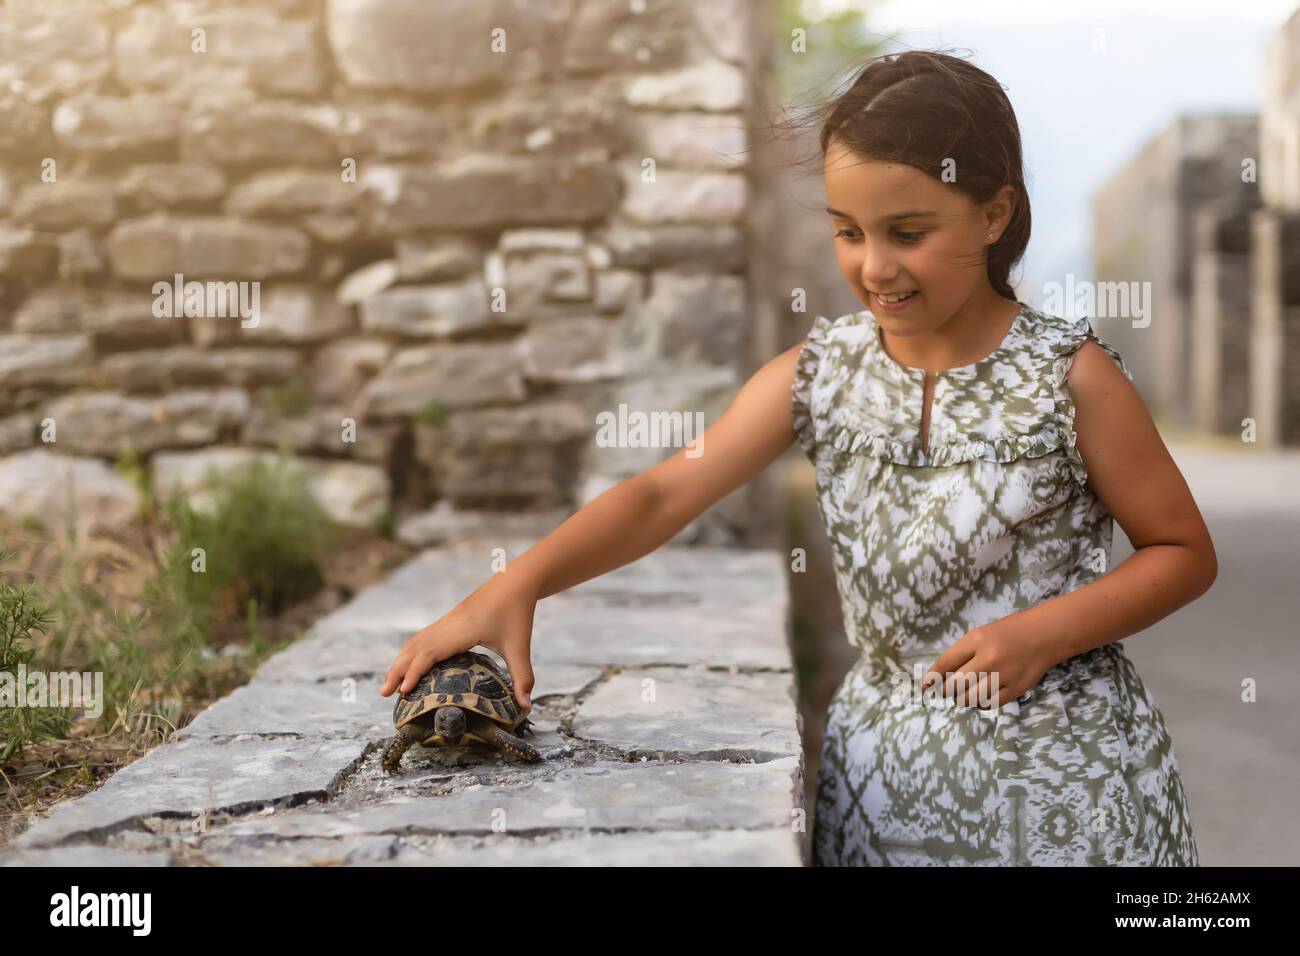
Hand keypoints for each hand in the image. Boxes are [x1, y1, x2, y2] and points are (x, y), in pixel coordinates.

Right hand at [379, 580, 537, 708]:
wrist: (516, 581)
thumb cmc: (518, 613)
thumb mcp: (520, 647)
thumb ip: (522, 677)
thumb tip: (526, 706)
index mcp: (462, 631)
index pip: (430, 653)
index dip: (414, 672)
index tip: (402, 691)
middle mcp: (448, 625)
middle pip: (414, 648)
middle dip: (397, 670)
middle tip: (384, 694)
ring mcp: (447, 621)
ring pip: (416, 641)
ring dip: (401, 661)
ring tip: (391, 683)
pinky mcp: (450, 620)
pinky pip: (424, 637)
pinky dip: (412, 651)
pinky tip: (411, 663)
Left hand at [919, 614, 1057, 708]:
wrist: (1043, 636)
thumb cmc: (1007, 634)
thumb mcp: (980, 635)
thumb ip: (960, 653)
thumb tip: (939, 676)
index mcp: (977, 640)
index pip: (946, 663)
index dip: (932, 677)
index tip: (924, 686)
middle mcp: (989, 658)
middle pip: (956, 685)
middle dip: (947, 690)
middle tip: (947, 690)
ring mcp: (1003, 675)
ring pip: (970, 698)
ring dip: (962, 699)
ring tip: (964, 694)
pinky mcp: (1016, 689)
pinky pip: (989, 704)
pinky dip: (981, 703)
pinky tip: (981, 696)